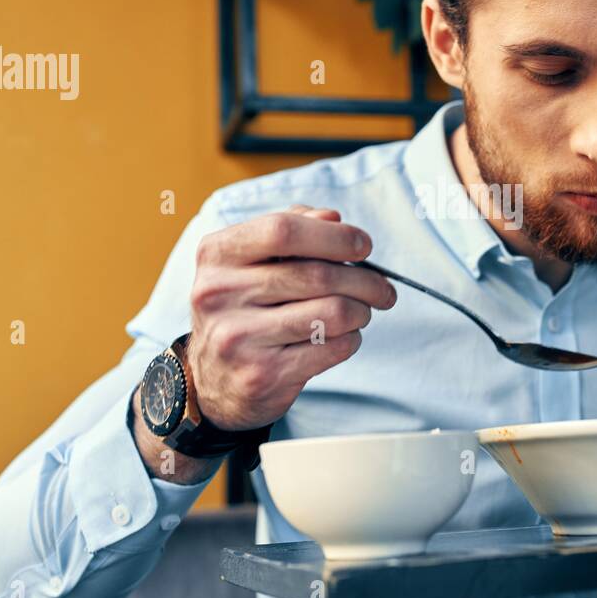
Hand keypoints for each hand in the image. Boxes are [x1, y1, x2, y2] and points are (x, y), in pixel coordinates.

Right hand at [185, 204, 396, 431]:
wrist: (213, 380)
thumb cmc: (243, 309)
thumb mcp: (250, 261)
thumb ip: (290, 230)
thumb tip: (332, 218)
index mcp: (217, 254)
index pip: (283, 230)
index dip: (334, 236)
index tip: (363, 246)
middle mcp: (219, 293)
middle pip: (317, 274)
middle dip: (365, 279)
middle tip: (383, 288)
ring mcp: (238, 337)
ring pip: (333, 312)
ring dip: (361, 311)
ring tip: (360, 312)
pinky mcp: (261, 374)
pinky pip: (332, 347)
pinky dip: (351, 339)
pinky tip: (342, 337)